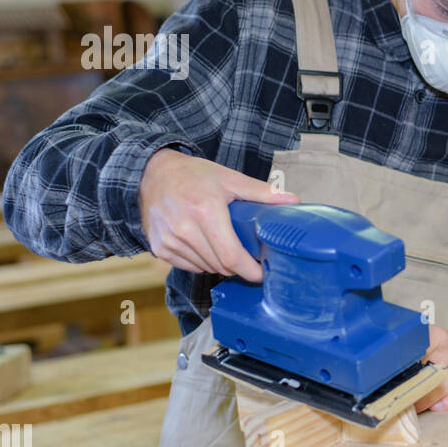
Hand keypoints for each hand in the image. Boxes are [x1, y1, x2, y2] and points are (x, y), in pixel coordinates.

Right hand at [139, 148, 299, 281]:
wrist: (152, 173)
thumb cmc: (194, 175)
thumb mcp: (230, 179)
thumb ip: (263, 193)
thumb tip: (294, 201)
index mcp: (205, 212)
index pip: (232, 256)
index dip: (250, 270)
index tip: (263, 273)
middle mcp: (184, 229)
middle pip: (220, 265)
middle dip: (239, 266)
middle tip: (249, 258)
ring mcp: (169, 241)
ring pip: (205, 268)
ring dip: (219, 264)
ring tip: (226, 246)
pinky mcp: (159, 248)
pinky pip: (189, 266)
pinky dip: (201, 262)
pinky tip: (205, 246)